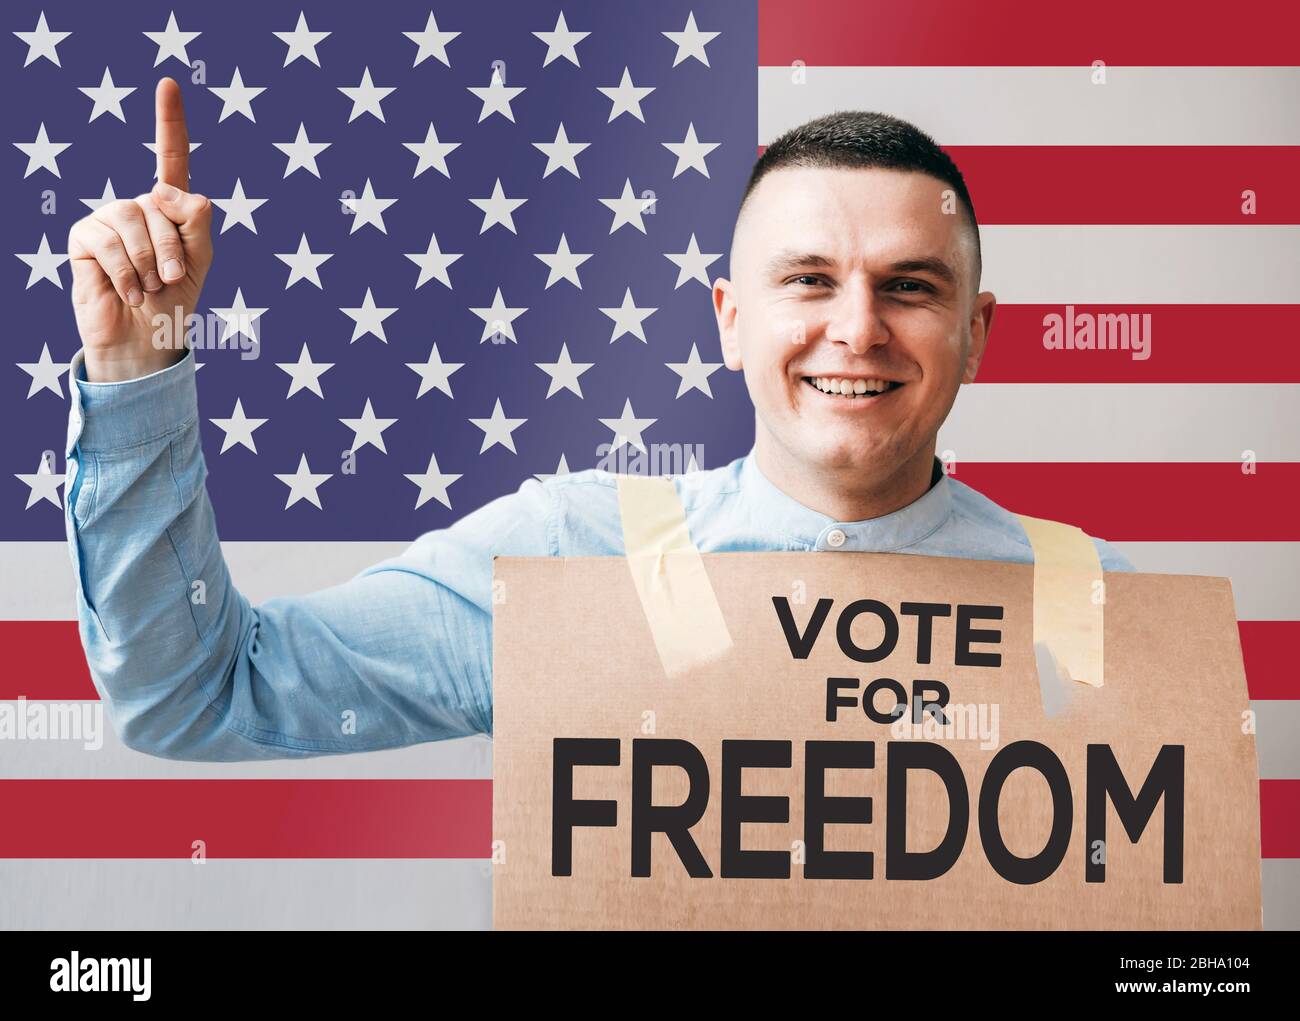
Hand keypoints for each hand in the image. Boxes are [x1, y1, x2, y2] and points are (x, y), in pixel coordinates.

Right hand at [68, 77, 213, 381]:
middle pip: (161, 205)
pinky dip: (126, 272)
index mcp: (170, 208)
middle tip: (172, 281)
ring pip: (134, 218)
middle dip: (174, 249)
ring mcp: (108, 219)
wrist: (146, 339)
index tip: (168, 83)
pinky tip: (131, 293)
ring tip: (151, 288)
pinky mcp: (84, 238)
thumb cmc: (174, 301)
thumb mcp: (200, 262)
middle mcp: (138, 206)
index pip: (171, 158)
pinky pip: (108, 240)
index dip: (169, 122)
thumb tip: (171, 189)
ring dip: (150, 261)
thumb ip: (197, 222)